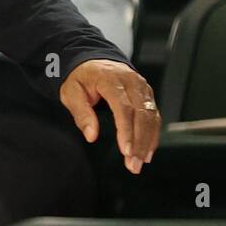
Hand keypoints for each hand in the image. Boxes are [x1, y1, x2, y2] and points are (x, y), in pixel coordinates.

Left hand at [60, 58, 160, 173]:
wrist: (93, 62)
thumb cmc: (81, 78)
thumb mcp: (71, 92)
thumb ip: (81, 113)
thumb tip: (91, 136)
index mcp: (111, 79)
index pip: (124, 107)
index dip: (127, 131)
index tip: (126, 151)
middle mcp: (132, 82)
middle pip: (142, 114)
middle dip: (140, 141)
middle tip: (134, 164)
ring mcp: (143, 87)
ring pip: (152, 116)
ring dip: (148, 141)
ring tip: (141, 161)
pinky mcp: (148, 94)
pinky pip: (154, 115)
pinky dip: (153, 134)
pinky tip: (148, 150)